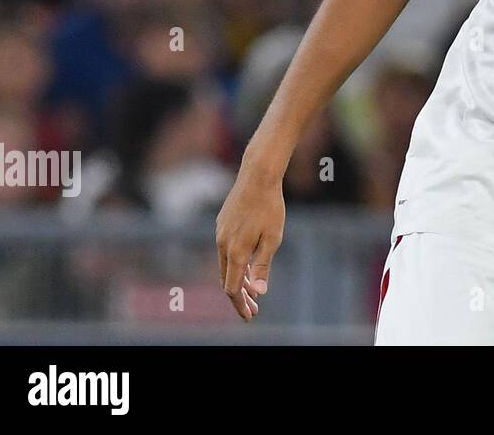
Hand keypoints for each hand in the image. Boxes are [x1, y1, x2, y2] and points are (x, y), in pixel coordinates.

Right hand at [215, 166, 284, 321]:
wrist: (257, 176)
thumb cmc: (270, 207)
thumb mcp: (273, 238)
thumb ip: (263, 266)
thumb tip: (258, 292)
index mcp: (236, 251)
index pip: (232, 288)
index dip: (240, 304)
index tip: (250, 316)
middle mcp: (223, 245)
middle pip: (227, 279)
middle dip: (239, 296)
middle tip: (253, 310)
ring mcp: (220, 234)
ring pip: (225, 265)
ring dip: (237, 279)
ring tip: (251, 292)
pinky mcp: (222, 224)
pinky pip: (226, 250)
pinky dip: (234, 263)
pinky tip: (246, 265)